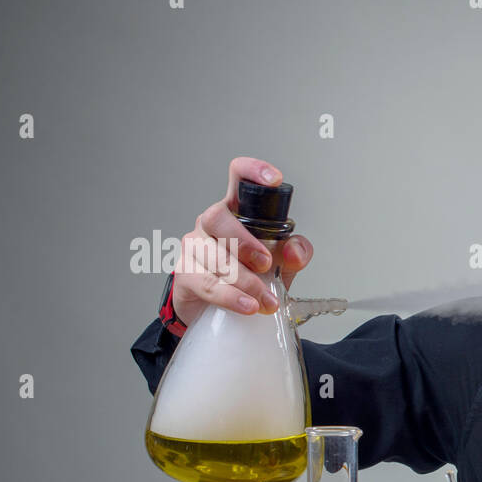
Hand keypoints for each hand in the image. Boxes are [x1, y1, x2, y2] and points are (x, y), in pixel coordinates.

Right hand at [171, 156, 313, 328]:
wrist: (220, 309)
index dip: (252, 172)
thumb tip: (294, 252)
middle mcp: (211, 223)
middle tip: (266, 265)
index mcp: (236, 211)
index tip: (273, 180)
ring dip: (244, 280)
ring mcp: (194, 246)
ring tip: (266, 299)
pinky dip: (230, 296)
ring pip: (212, 254)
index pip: (237, 178)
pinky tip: (247, 305)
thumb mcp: (281, 264)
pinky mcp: (186, 274)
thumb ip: (295, 254)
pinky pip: (206, 282)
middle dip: (245, 243)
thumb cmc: (250, 275)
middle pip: (218, 218)